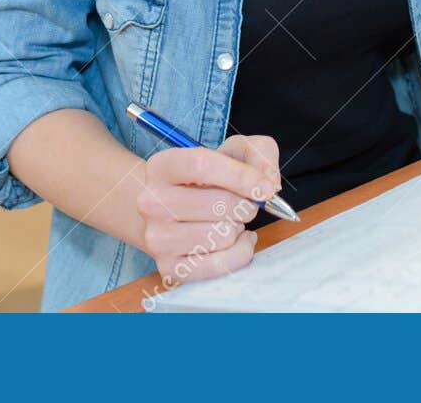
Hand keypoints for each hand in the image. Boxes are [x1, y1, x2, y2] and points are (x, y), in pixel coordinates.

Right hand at [135, 133, 280, 285]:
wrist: (173, 213)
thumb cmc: (209, 179)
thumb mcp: (233, 152)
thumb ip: (258, 153)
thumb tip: (269, 182)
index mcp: (161, 166)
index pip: (201, 165)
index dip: (241, 176)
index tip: (267, 188)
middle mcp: (151, 202)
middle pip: (217, 204)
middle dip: (245, 205)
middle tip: (244, 204)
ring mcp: (157, 238)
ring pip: (222, 235)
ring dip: (238, 227)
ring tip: (229, 221)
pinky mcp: (169, 268)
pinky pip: (221, 265)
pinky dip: (239, 252)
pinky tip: (236, 240)